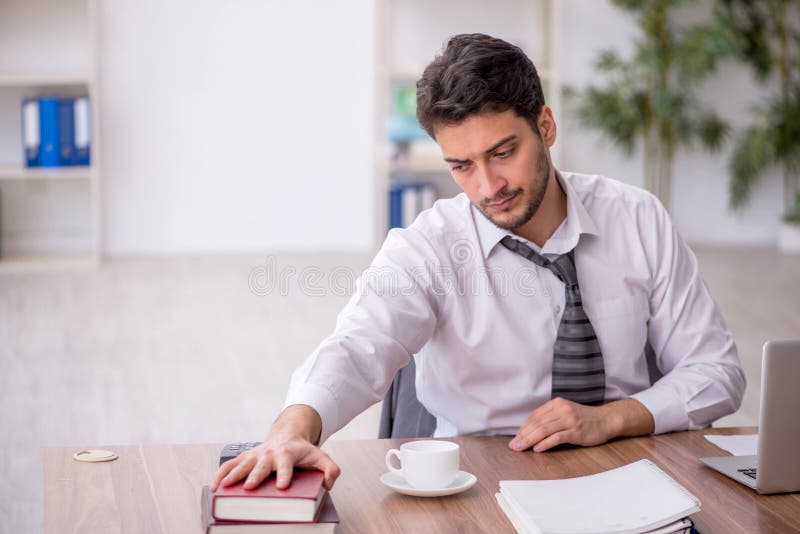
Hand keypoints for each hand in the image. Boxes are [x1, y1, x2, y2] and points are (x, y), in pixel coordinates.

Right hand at [210, 405, 340, 491]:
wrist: (287, 434)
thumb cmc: (302, 451)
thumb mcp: (320, 457)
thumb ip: (330, 469)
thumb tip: (329, 484)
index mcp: (287, 454)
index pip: (287, 466)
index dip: (285, 475)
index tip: (282, 486)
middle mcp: (269, 454)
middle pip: (262, 466)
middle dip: (255, 476)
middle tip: (249, 487)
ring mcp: (255, 455)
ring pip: (242, 464)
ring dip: (233, 475)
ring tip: (224, 487)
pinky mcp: (245, 457)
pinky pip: (230, 465)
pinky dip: (221, 474)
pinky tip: (214, 486)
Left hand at [508, 397, 653, 452]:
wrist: (606, 420)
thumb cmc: (583, 419)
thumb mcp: (565, 412)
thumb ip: (550, 418)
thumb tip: (529, 431)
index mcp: (556, 403)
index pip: (535, 416)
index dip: (523, 428)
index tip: (515, 438)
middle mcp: (562, 409)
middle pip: (537, 423)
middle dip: (523, 435)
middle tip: (513, 446)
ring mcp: (570, 420)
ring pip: (544, 430)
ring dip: (530, 440)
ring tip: (521, 448)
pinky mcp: (577, 431)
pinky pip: (557, 437)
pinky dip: (545, 443)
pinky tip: (537, 449)